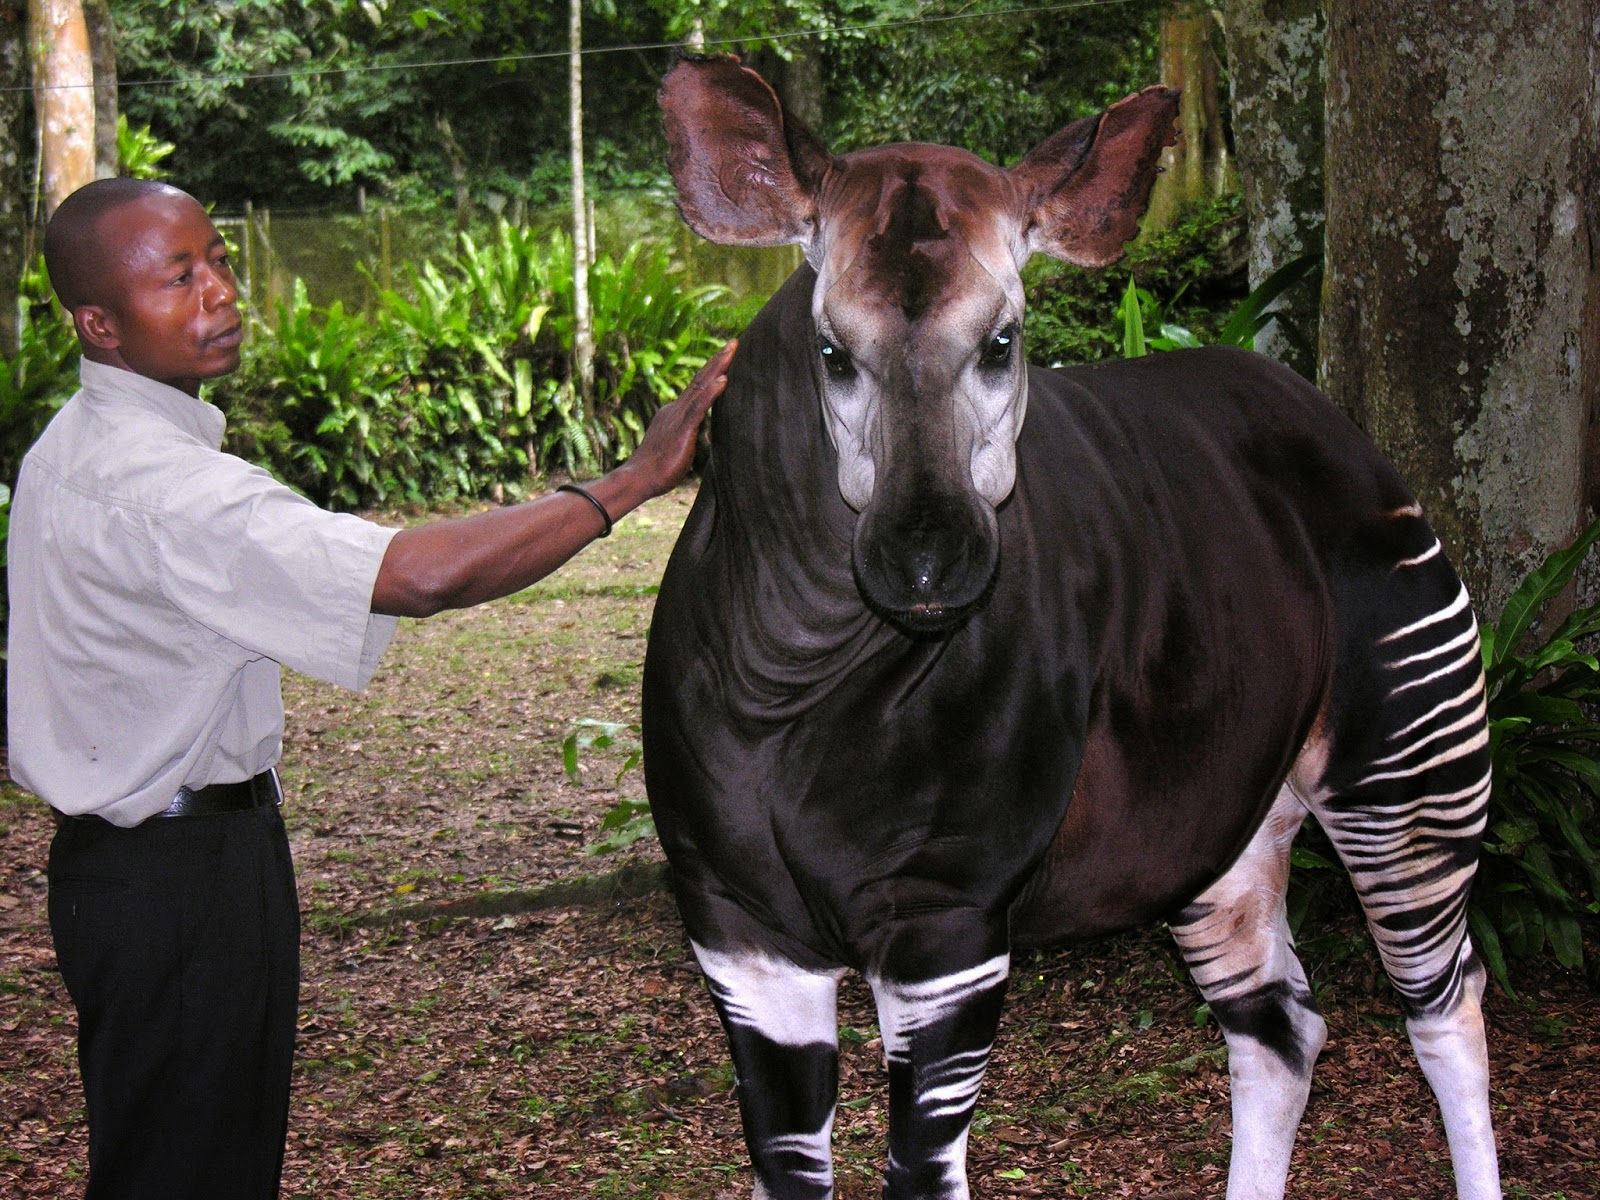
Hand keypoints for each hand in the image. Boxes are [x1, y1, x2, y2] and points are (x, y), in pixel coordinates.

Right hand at [626, 339, 736, 494]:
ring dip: (717, 367)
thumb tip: (695, 434)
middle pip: (700, 379)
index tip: (727, 355)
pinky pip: (699, 408)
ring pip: (700, 386)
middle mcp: (676, 409)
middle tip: (734, 342)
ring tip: (731, 350)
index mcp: (675, 413)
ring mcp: (678, 417)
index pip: (698, 388)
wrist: (638, 478)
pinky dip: (711, 392)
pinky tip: (723, 379)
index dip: (712, 371)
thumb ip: (687, 435)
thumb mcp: (676, 446)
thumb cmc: (657, 469)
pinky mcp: (682, 430)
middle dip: (718, 360)